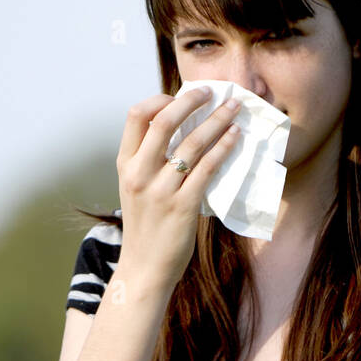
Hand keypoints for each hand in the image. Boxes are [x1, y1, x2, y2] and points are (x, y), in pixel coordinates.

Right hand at [116, 87, 240, 290]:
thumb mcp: (136, 188)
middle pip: (165, 121)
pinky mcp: (182, 207)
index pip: (137, 116)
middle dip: (192, 101)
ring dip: (216, 121)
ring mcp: (160, 190)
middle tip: (214, 92)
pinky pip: (206, 168)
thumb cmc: (146, 227)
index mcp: (125, 165)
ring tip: (234, 109)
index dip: (160, 99)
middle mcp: (139, 173)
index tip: (181, 95)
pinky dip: (223, 148)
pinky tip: (235, 137)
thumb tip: (182, 130)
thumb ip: (150, 161)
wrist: (144, 268)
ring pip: (191, 143)